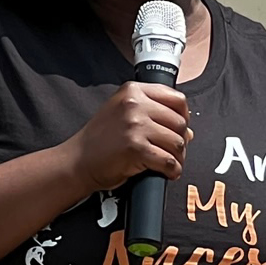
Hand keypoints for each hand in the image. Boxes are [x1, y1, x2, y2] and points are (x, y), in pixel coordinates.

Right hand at [66, 82, 191, 193]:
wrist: (78, 161)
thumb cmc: (100, 140)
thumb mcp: (122, 114)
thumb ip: (152, 115)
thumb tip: (187, 131)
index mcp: (133, 91)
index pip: (176, 99)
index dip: (184, 117)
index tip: (180, 128)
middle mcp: (134, 104)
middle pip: (179, 122)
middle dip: (181, 141)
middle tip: (173, 152)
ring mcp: (135, 125)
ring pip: (177, 142)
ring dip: (178, 158)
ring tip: (170, 163)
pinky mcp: (136, 148)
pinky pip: (168, 161)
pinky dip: (172, 171)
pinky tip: (167, 173)